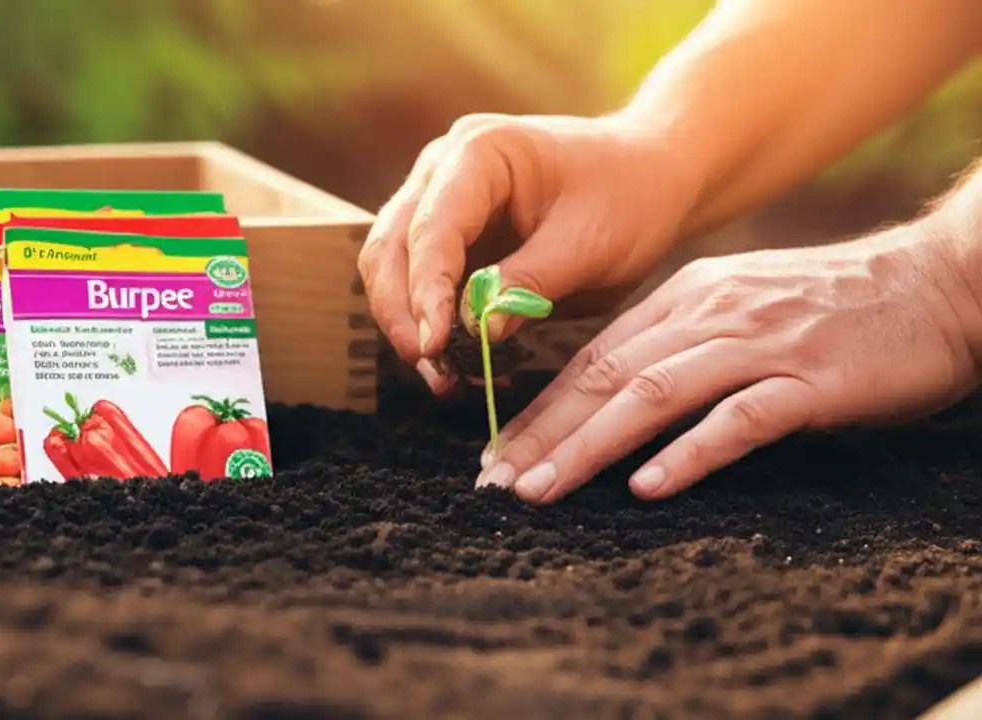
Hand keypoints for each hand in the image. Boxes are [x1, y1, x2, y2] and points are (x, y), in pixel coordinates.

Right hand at [357, 113, 703, 391]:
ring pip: (391, 265)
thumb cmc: (629, 197)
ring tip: (440, 374)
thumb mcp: (590, 244)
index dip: (426, 289)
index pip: (432, 227)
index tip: (435, 344)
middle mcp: (443, 168)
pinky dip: (425, 320)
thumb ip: (531, 284)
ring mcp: (438, 199)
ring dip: (407, 321)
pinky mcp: (448, 235)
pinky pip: (416, 279)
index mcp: (479, 152)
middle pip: (392, 245)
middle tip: (428, 366)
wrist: (650, 177)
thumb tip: (478, 331)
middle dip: (402, 311)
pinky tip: (451, 359)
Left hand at [478, 222, 981, 502]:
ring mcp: (758, 344)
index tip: (495, 451)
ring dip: (588, 445)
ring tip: (541, 489)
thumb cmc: (832, 306)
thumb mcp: (739, 305)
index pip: (592, 357)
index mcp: (685, 298)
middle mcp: (710, 314)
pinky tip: (646, 486)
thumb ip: (679, 340)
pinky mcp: (808, 378)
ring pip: (652, 395)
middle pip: (605, 376)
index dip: (538, 407)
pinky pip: (738, 419)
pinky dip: (688, 453)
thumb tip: (614, 391)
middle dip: (542, 431)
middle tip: (493, 480)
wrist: (935, 281)